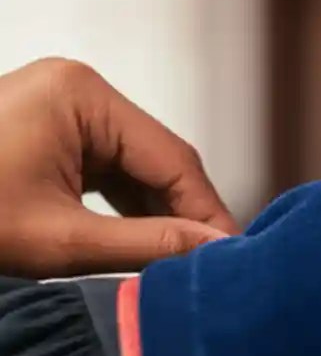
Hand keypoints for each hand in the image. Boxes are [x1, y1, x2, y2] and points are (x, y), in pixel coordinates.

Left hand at [0, 59, 236, 277]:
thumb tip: (215, 251)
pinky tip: (147, 245)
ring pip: (137, 167)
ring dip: (159, 215)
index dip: (208, 213)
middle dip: (185, 214)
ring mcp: (63, 107)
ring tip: (184, 262)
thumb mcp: (62, 240)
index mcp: (83, 96)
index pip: (173, 158)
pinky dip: (127, 208)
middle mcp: (78, 89)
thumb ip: (148, 245)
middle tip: (214, 266)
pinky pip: (109, 170)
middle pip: (159, 159)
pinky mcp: (52, 130)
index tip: (233, 258)